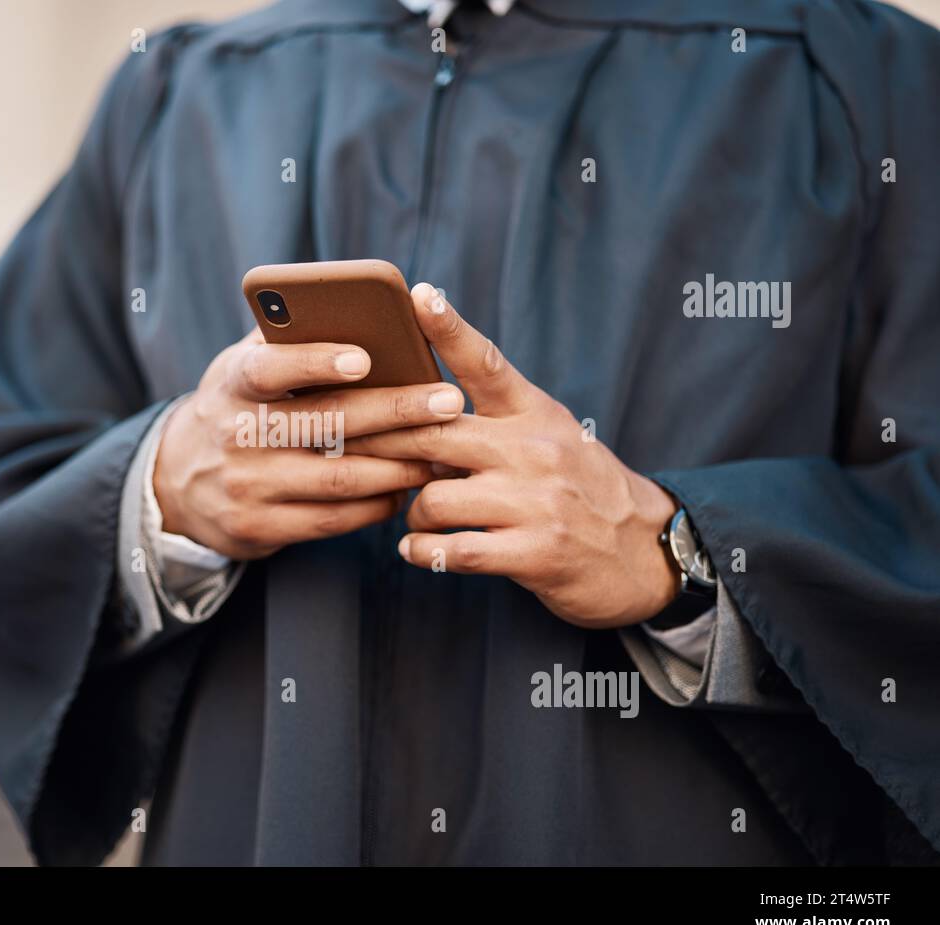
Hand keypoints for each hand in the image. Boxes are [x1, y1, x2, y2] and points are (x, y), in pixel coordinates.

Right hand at [155, 327, 465, 559]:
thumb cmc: (236, 408)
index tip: (366, 357)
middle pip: (326, 422)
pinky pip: (330, 519)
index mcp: (234, 384)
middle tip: (449, 401)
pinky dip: (374, 505)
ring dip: (397, 466)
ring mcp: (247, 485)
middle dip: (395, 411)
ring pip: (337, 477)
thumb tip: (355, 309)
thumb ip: (285, 341)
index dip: (316, 361)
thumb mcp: (241, 368)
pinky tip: (402, 491)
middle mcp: (237, 434)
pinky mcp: (257, 527)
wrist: (178, 482)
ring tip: (439, 452)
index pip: (272, 368)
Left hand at [345, 284, 678, 628]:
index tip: (420, 294)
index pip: (486, 363)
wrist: (646, 551)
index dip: (450, 327)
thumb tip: (417, 415)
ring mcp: (536, 502)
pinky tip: (416, 549)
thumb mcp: (551, 437)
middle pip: (434, 434)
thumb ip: (493, 423)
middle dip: (385, 442)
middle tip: (355, 447)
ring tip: (418, 516)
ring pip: (434, 498)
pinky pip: (453, 550)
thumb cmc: (581, 490)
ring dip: (413, 511)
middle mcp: (535, 450)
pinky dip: (423, 551)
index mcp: (535, 414)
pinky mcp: (535, 552)